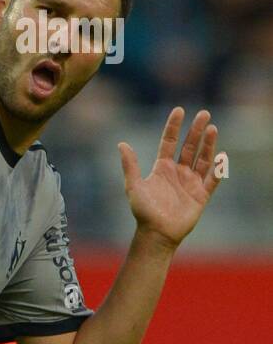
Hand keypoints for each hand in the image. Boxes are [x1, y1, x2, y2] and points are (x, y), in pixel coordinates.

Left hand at [118, 107, 224, 249]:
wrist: (156, 233)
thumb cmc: (143, 211)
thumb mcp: (134, 186)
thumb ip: (130, 165)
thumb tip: (121, 144)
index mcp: (162, 168)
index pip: (169, 142)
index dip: (174, 127)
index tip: (179, 110)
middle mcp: (178, 172)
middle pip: (190, 146)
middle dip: (196, 130)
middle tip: (204, 113)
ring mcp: (191, 182)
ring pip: (203, 159)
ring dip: (208, 144)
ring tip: (212, 128)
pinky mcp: (201, 195)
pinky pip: (212, 179)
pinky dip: (217, 169)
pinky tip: (221, 156)